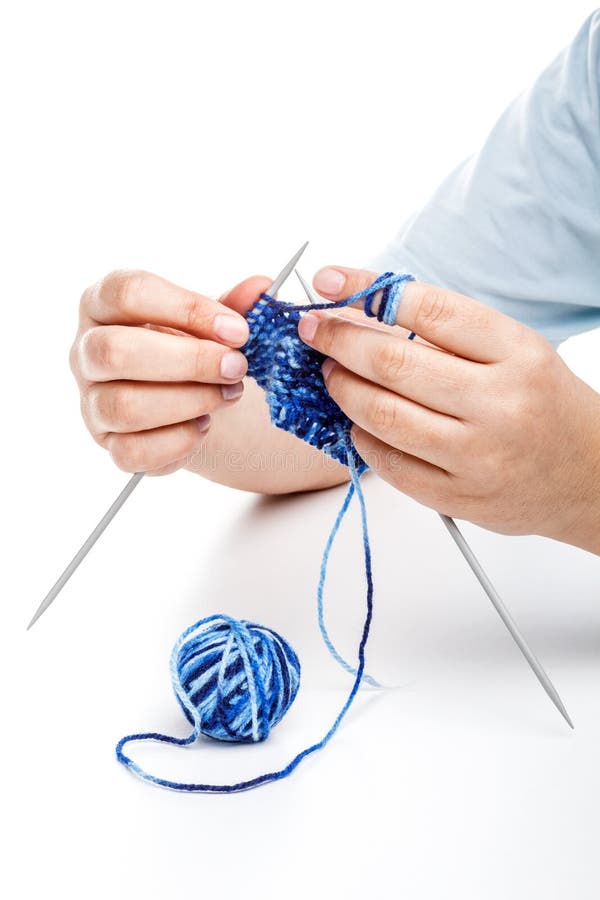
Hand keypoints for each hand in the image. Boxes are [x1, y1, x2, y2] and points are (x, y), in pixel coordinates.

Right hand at [71, 269, 265, 474]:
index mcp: (103, 304)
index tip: (237, 329)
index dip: (186, 308)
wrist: (190, 399)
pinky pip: (135, 451)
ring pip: (126, 406)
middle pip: (116, 352)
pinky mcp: (108, 445)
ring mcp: (92, 402)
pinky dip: (180, 441)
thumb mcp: (212, 321)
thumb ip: (234, 305)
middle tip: (237, 366)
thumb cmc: (192, 348)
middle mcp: (86, 351)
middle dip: (189, 361)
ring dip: (191, 401)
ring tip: (228, 394)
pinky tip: (203, 425)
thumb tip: (260, 288)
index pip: (128, 293)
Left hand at [298, 266, 599, 553]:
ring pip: (383, 416)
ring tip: (331, 374)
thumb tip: (365, 311)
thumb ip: (448, 333)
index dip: (368, 290)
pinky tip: (357, 421)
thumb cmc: (543, 403)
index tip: (330, 283)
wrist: (586, 474)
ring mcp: (478, 456)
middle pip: (394, 363)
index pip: (428, 308)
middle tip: (315, 331)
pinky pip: (390, 465)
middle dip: (340, 341)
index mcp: (516, 352)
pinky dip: (361, 438)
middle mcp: (499, 404)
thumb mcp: (515, 350)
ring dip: (343, 389)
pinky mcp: (459, 497)